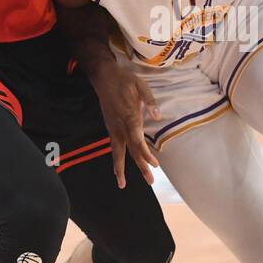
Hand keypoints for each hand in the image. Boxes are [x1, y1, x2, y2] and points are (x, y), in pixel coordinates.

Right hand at [91, 64, 160, 188]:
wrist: (104, 77)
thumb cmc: (124, 80)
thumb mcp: (140, 85)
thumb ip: (149, 101)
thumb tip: (158, 116)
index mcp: (129, 117)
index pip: (138, 140)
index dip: (146, 154)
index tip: (155, 164)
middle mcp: (120, 126)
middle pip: (130, 151)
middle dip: (141, 167)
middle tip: (151, 182)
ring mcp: (113, 128)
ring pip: (118, 152)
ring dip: (121, 169)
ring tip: (122, 184)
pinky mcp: (110, 127)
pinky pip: (114, 147)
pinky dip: (116, 160)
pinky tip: (118, 170)